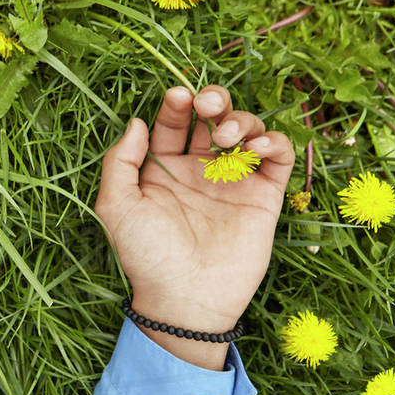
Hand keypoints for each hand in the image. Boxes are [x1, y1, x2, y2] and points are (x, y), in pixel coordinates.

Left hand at [94, 84, 295, 332]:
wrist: (185, 297)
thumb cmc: (146, 255)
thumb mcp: (116, 205)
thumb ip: (120, 161)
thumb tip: (138, 122)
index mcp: (164, 170)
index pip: (173, 123)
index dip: (176, 104)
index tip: (177, 97)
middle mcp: (200, 171)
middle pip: (213, 119)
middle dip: (213, 100)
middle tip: (207, 105)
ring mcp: (233, 182)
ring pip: (247, 131)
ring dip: (240, 119)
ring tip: (225, 137)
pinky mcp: (264, 197)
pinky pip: (278, 158)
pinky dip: (274, 141)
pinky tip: (256, 147)